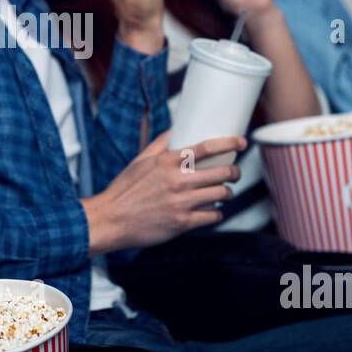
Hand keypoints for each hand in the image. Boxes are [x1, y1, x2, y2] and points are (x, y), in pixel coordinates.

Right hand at [84, 131, 243, 253]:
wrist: (111, 220)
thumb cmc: (124, 189)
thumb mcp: (139, 161)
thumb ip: (159, 144)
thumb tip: (176, 128)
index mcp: (166, 162)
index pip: (206, 148)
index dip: (228, 143)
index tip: (241, 142)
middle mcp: (176, 181)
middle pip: (220, 172)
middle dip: (234, 172)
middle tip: (234, 173)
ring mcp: (180, 203)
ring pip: (220, 194)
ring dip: (227, 193)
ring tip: (224, 192)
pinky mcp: (182, 223)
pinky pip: (212, 216)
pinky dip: (217, 213)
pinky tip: (213, 211)